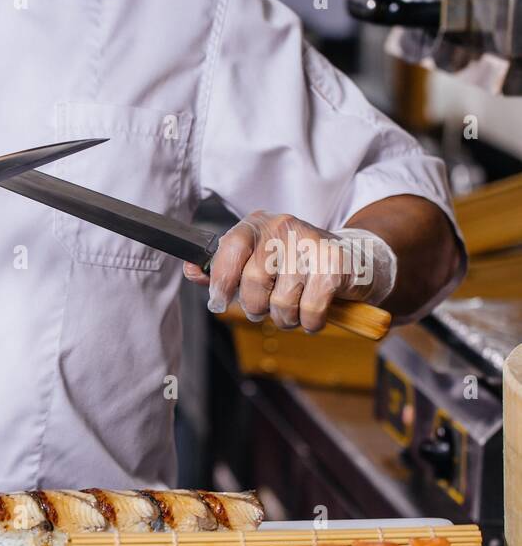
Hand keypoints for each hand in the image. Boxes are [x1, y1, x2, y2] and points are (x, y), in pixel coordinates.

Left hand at [182, 211, 386, 332]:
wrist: (354, 260)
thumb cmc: (295, 266)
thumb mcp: (256, 261)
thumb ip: (222, 269)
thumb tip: (191, 270)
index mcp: (258, 224)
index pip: (229, 248)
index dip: (221, 279)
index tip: (218, 302)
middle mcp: (283, 227)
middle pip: (253, 281)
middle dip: (257, 307)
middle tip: (266, 309)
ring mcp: (311, 243)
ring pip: (282, 300)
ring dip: (285, 318)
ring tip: (294, 308)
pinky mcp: (335, 264)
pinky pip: (310, 309)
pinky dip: (310, 321)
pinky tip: (314, 313)